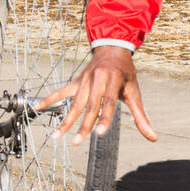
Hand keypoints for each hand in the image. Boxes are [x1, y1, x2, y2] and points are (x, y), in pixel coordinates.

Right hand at [32, 45, 157, 145]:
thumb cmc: (125, 74)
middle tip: (77, 142)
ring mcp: (84, 80)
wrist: (112, 49)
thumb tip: (153, 137)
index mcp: (113, 81)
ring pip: (74, 103)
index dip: (104, 117)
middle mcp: (97, 80)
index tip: (99, 133)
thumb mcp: (135, 93)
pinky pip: (61, 91)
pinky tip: (36, 108)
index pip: (108, 102)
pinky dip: (48, 99)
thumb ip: (141, 117)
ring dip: (66, 120)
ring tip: (57, 136)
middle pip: (89, 105)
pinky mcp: (76, 81)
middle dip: (83, 124)